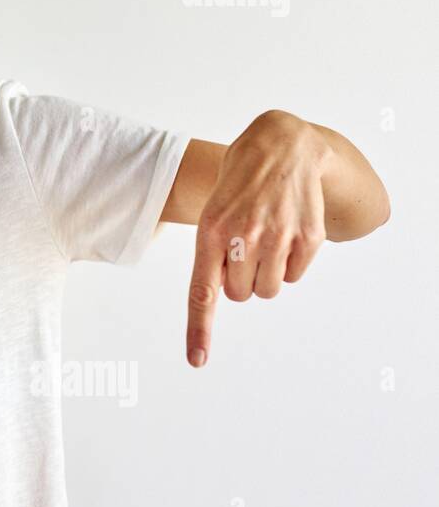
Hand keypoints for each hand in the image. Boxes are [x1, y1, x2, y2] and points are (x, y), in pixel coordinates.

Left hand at [186, 111, 332, 367]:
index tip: (197, 361)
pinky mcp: (308, 235)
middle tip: (244, 248)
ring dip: (267, 274)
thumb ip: (213, 257)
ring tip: (265, 239)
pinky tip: (287, 233)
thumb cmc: (239, 186)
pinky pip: (297, 275)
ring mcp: (279, 235)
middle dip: (242, 280)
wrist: (280, 145)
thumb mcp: (213, 214)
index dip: (199, 329)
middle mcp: (243, 236)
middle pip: (242, 295)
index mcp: (210, 231)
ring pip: (270, 289)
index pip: (203, 291)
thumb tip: (225, 294)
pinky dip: (292, 263)